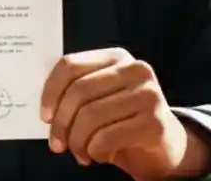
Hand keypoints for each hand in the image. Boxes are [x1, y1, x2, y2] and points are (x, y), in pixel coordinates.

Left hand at [40, 48, 210, 179]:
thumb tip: (47, 111)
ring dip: (78, 142)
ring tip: (81, 151)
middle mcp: (136, 70)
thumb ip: (77, 93)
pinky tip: (100, 154)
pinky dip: (95, 152)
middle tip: (57, 144)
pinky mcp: (155, 123)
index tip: (45, 116)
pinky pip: (106, 138)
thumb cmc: (123, 122)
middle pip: (79, 92)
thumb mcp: (101, 99)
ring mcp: (148, 95)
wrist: (165, 146)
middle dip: (61, 124)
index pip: (71, 65)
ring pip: (90, 117)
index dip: (51, 92)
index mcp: (116, 57)